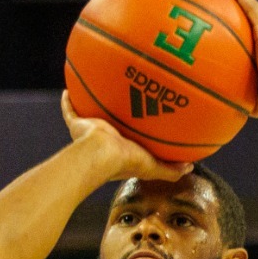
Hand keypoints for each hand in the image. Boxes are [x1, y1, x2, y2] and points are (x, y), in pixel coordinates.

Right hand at [61, 92, 189, 183]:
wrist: (102, 154)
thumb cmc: (126, 162)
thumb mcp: (153, 166)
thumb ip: (170, 169)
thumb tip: (190, 167)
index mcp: (122, 150)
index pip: (130, 140)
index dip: (135, 133)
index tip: (141, 122)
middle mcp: (106, 140)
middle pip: (110, 125)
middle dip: (115, 116)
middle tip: (122, 102)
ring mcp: (90, 131)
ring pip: (91, 115)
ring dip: (94, 104)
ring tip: (99, 89)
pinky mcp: (78, 124)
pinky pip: (70, 110)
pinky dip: (68, 101)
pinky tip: (68, 89)